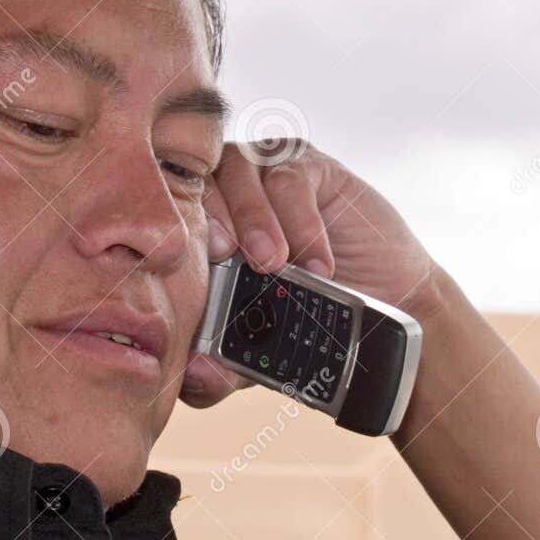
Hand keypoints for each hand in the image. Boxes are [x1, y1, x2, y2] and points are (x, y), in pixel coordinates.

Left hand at [180, 137, 441, 408]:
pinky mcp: (310, 167)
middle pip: (197, 182)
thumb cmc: (303, 323)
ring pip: (241, 170)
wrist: (375, 314)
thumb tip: (192, 373)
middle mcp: (223, 191)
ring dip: (254, 218)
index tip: (183, 264)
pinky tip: (317, 264)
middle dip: (211, 218)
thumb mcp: (256, 356)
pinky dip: (302, 222)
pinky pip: (292, 178)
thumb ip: (220, 369)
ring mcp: (265, 173)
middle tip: (226, 256)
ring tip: (272, 263)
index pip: (163, 213)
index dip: (168, 231)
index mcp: (195, 227)